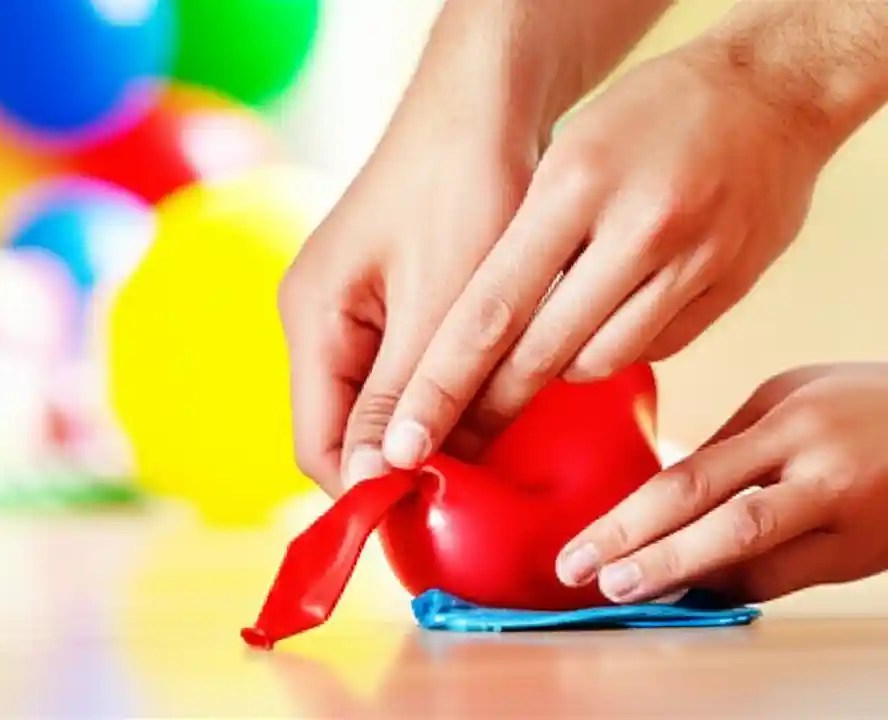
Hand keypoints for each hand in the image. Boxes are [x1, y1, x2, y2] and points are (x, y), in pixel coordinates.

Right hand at [278, 0, 672, 495]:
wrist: (486, 104)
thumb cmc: (463, 187)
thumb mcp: (441, 304)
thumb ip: (407, 394)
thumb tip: (381, 479)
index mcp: (313, 318)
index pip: (317, 444)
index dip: (367, 492)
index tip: (430, 521)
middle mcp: (320, 319)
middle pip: (346, 430)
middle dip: (404, 464)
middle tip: (473, 490)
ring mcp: (352, 310)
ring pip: (380, 405)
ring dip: (430, 431)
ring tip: (489, 447)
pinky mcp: (388, 302)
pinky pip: (404, 372)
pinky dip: (444, 396)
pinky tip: (488, 402)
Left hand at [380, 44, 836, 475]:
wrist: (770, 88)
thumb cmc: (646, 116)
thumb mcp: (563, 155)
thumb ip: (521, 243)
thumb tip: (470, 340)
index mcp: (574, 186)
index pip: (490, 309)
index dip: (442, 384)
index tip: (406, 441)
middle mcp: (636, 227)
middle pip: (542, 353)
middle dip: (491, 402)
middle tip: (457, 434)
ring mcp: (694, 260)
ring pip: (600, 362)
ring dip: (558, 370)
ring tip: (540, 350)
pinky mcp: (731, 286)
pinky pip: (656, 351)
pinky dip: (618, 349)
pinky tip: (607, 322)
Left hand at [557, 363, 887, 603]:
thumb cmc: (863, 403)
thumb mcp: (790, 396)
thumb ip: (728, 444)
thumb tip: (661, 491)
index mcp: (791, 425)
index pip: (693, 479)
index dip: (629, 521)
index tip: (582, 550)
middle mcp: (821, 478)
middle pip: (723, 532)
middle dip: (651, 564)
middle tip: (596, 584)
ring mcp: (847, 526)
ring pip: (754, 572)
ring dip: (686, 584)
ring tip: (633, 587)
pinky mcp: (861, 561)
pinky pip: (782, 583)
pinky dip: (730, 585)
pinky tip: (691, 586)